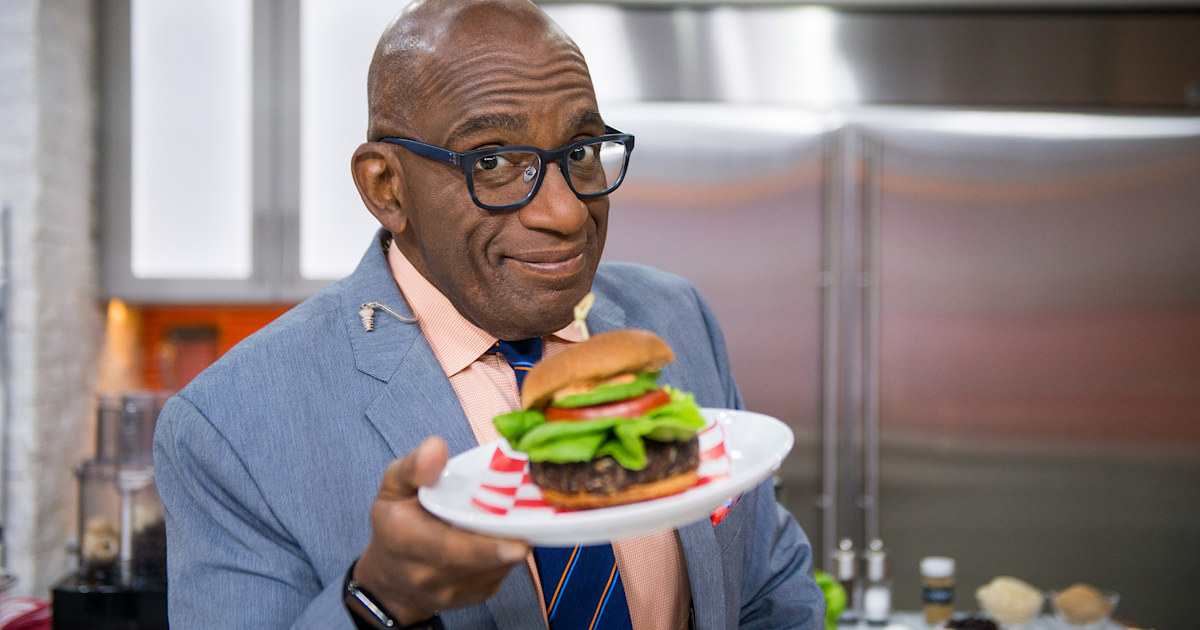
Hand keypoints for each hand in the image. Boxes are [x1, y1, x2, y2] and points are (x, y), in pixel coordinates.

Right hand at [352, 436, 529, 623]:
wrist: (390, 578)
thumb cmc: (396, 520)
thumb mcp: (394, 485)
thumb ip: (415, 465)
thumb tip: (437, 448)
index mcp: (403, 537)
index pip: (447, 548)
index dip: (485, 547)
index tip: (519, 544)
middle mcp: (423, 572)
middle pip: (478, 562)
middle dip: (508, 544)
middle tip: (530, 527)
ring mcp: (448, 593)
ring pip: (494, 568)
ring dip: (507, 546)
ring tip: (504, 522)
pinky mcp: (470, 599)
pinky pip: (498, 577)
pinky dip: (504, 558)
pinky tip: (496, 540)